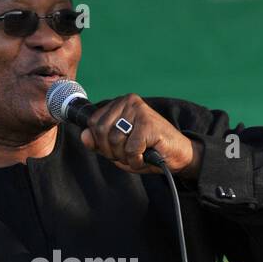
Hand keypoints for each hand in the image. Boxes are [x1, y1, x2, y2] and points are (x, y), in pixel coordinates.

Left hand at [79, 95, 202, 176]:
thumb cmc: (147, 150)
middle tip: (127, 155)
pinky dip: (136, 160)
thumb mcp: (117, 149)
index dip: (100, 143)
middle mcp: (128, 101)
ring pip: (114, 140)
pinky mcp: (148, 123)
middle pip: (100, 131)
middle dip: (111, 151)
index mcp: (118, 104)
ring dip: (124, 157)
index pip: (92, 123)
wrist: (178, 155)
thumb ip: (99, 142)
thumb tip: (84, 135)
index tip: (116, 149)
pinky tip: (146, 156)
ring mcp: (139, 110)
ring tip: (138, 154)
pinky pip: (130, 149)